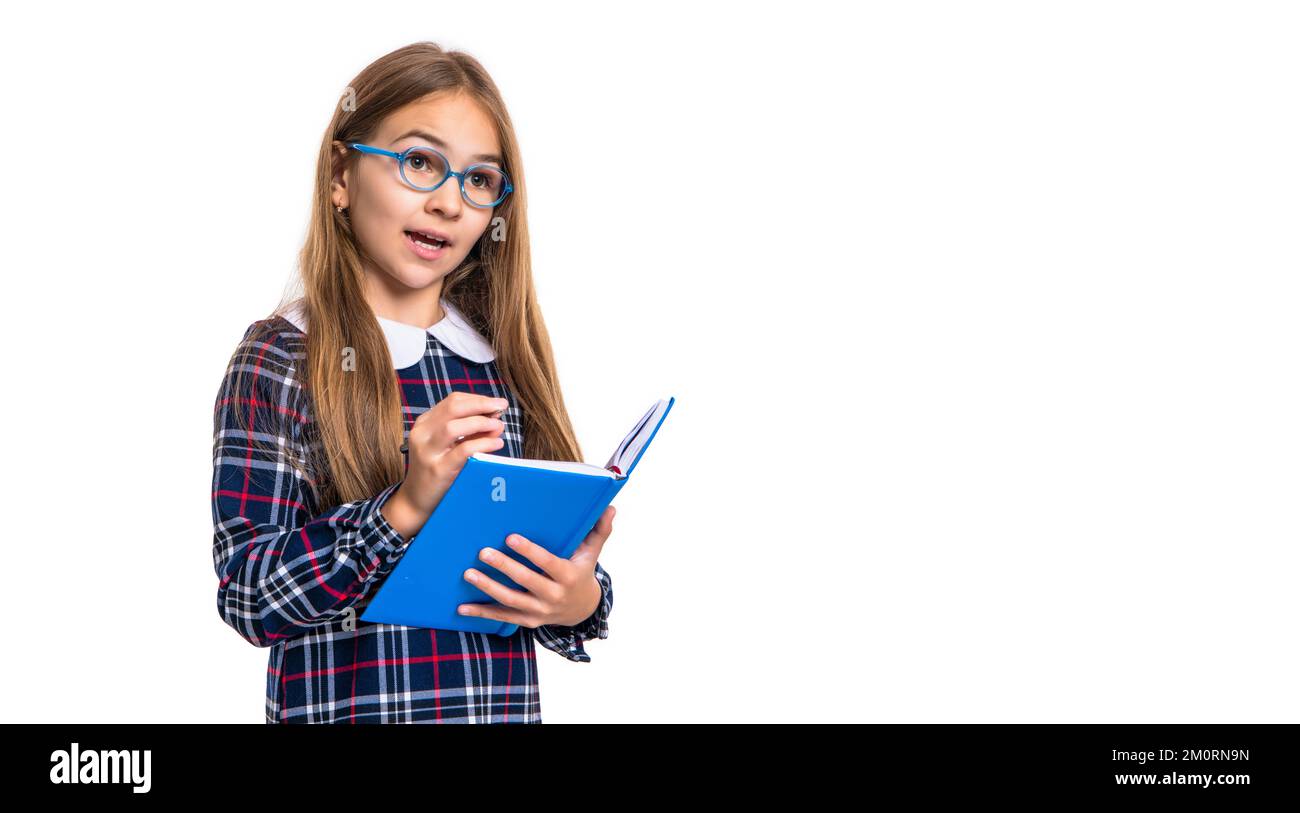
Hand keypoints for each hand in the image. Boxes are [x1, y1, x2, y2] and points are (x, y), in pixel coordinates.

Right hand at [384, 392, 507, 536]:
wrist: (415, 502)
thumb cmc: (436, 472)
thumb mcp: (447, 446)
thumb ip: (468, 432)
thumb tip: (495, 419)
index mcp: (424, 424)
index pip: (453, 401)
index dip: (478, 399)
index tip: (496, 404)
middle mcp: (422, 434)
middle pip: (453, 407)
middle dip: (482, 404)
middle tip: (502, 407)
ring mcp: (427, 452)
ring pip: (454, 426)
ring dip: (481, 423)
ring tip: (498, 426)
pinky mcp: (437, 470)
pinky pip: (462, 451)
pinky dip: (482, 444)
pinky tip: (496, 444)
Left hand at [458, 506, 614, 627]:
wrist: (582, 610)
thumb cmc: (581, 572)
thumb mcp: (592, 553)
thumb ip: (599, 530)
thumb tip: (611, 507)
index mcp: (568, 576)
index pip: (547, 563)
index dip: (529, 552)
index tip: (510, 538)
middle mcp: (553, 596)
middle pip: (526, 582)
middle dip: (504, 567)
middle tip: (483, 552)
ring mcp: (539, 612)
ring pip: (510, 601)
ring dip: (488, 588)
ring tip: (469, 574)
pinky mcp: (527, 621)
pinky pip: (502, 617)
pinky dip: (482, 613)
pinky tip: (462, 608)